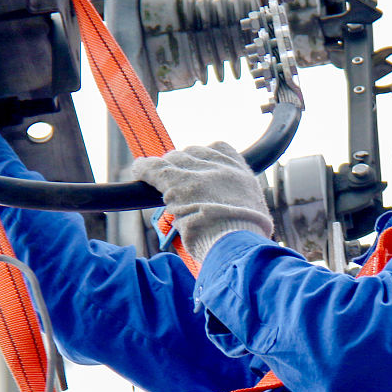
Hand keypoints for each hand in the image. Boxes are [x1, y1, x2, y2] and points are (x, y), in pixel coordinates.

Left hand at [132, 142, 273, 262]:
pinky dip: (144, 168)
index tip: (197, 168)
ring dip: (166, 171)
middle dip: (183, 165)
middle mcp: (219, 166)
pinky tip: (138, 170)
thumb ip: (239, 206)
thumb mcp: (253, 215)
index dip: (204, 157)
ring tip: (158, 182)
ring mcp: (197, 173)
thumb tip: (228, 213)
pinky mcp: (177, 183)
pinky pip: (153, 168)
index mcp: (240, 172)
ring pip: (174, 160)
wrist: (237, 242)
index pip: (219, 148)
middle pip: (193, 153)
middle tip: (175, 183)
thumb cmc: (244, 239)